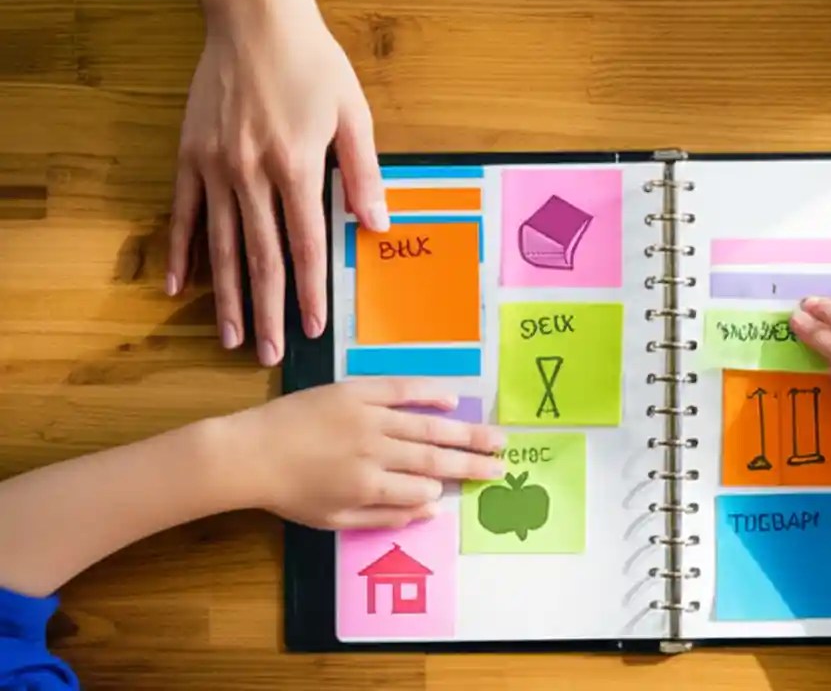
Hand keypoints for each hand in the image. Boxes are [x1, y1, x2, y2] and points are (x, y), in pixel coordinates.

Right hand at [167, 0, 388, 365]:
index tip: (312, 328)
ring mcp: (216, 167)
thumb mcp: (352, 113)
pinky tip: (180, 287)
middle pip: (261, 257)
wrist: (254, 19)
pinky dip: (182, 252)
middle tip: (265, 354)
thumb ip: (363, 173)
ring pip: (222, 245)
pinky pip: (184, 214)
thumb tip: (377, 226)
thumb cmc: (311, 63)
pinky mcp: (190, 155)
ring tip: (228, 337)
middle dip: (266, 311)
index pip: (305, 245)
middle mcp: (252, 174)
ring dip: (226, 296)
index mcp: (297, 167)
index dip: (309, 291)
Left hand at [220, 377, 505, 529]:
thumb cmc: (289, 493)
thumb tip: (432, 510)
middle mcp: (375, 451)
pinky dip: (428, 393)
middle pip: (435, 457)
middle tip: (504, 462)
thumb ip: (385, 516)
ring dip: (464, 432)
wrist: (248, 453)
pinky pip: (400, 389)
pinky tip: (453, 397)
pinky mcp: (355, 391)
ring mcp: (367, 417)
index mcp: (369, 485)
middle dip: (473, 461)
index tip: (462, 487)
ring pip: (426, 425)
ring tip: (494, 435)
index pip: (422, 488)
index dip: (445, 488)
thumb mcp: (334, 519)